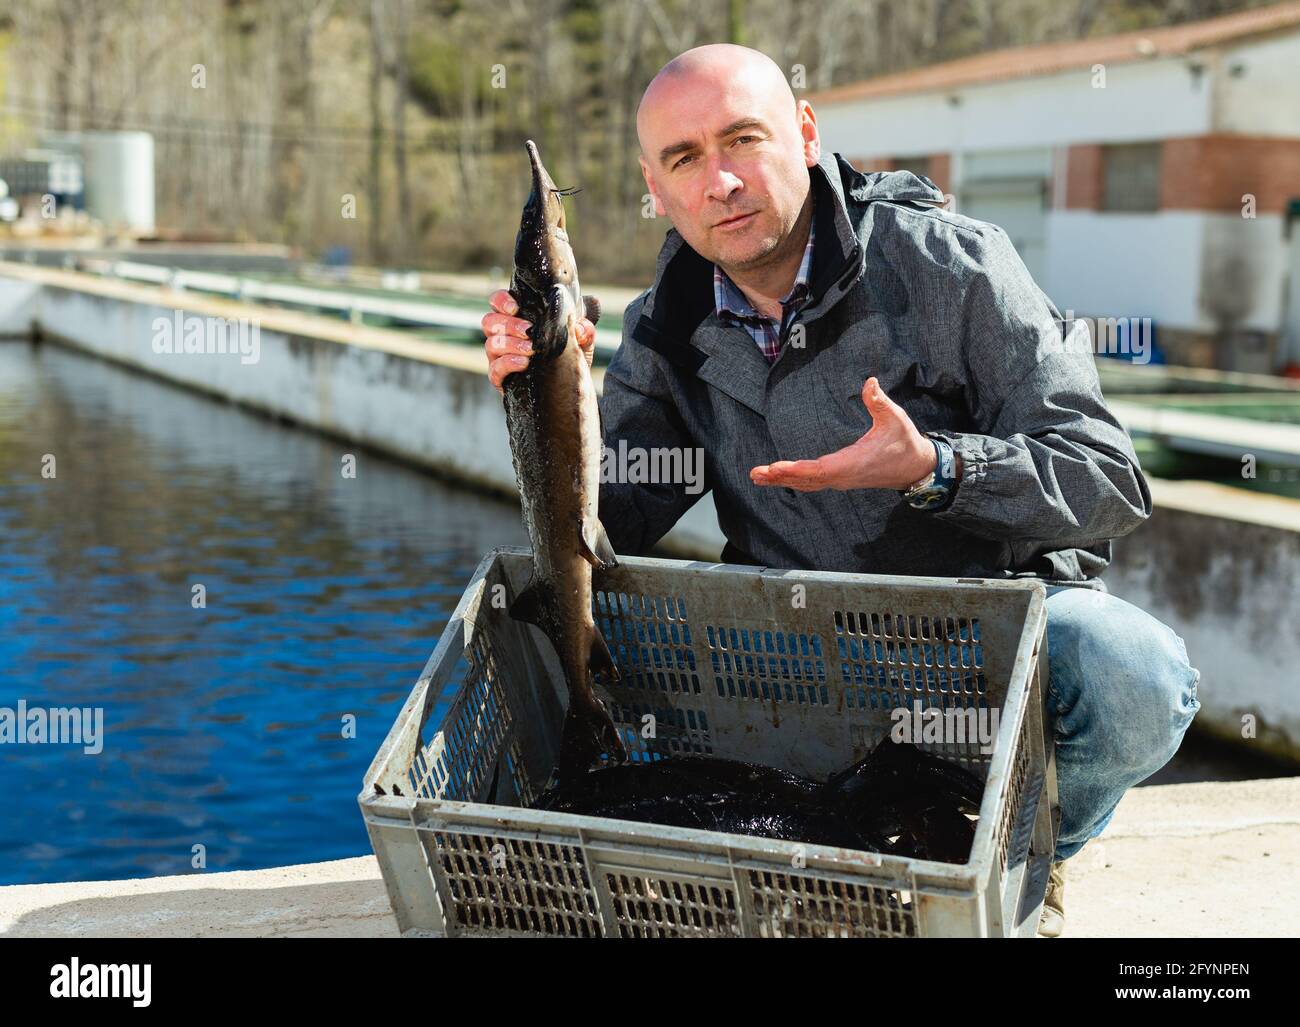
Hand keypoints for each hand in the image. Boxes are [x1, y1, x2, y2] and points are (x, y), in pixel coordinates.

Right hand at [482, 289, 596, 392]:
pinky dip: (508, 364)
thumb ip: (584, 329)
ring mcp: (499, 357)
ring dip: (511, 344)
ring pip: (492, 344)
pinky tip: (524, 364)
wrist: (569, 388)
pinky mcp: (501, 378)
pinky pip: (495, 369)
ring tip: (531, 350)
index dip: (501, 301)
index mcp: (517, 319)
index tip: (515, 307)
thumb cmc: (568, 356)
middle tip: (528, 331)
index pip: (497, 302)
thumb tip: (580, 327)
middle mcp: (504, 336)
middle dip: (509, 324)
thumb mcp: (582, 341)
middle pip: (490, 321)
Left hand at [750, 377, 938, 491]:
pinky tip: (779, 478)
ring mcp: (841, 480)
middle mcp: (843, 476)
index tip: (776, 468)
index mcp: (853, 463)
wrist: (916, 468)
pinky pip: (813, 482)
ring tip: (758, 476)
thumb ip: (880, 402)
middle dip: (781, 477)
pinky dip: (795, 480)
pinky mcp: (841, 479)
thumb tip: (870, 382)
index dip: (796, 469)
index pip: (819, 469)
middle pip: (806, 480)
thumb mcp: (896, 419)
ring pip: (807, 483)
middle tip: (756, 473)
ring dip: (783, 480)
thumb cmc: (905, 442)